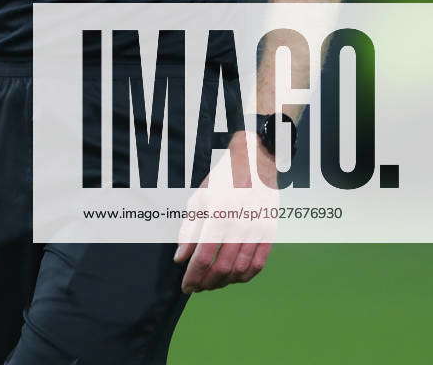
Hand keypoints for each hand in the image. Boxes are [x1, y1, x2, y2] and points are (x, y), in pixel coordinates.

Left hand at [174, 131, 278, 293]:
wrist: (255, 161)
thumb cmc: (223, 179)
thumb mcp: (200, 198)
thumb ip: (189, 229)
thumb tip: (180, 259)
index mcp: (218, 211)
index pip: (204, 255)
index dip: (193, 276)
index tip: (185, 287)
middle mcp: (239, 222)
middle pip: (222, 266)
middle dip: (206, 283)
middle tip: (197, 287)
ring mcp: (257, 228)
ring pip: (240, 269)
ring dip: (224, 282)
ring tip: (212, 284)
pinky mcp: (270, 232)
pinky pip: (258, 264)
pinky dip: (244, 277)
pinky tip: (233, 278)